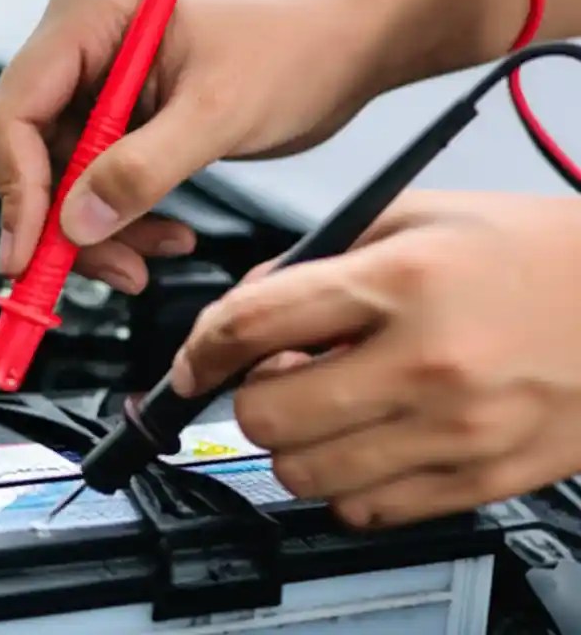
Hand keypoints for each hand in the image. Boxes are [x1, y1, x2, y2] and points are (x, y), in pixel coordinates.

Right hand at [0, 0, 391, 293]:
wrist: (342, 50)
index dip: (17, 190)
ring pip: (60, 185)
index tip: (31, 253)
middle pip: (30, 157)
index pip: (15, 113)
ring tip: (148, 262)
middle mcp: (79, 49)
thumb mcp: (218, 113)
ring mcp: (95, 88)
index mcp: (86, 18)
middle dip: (64, 223)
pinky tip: (163, 238)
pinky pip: (93, 190)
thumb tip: (77, 222)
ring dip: (98, 235)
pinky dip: (122, 225)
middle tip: (107, 271)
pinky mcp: (117, 123)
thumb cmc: (294, 47)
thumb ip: (143, 169)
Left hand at [170, 191, 580, 527]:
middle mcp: (426, 362)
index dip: (199, 349)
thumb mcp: (417, 215)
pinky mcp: (483, 480)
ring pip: (303, 474)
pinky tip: (367, 444)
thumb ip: (317, 255)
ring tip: (323, 410)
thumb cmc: (534, 253)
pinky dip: (344, 484)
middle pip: (264, 414)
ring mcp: (456, 431)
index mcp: (401, 282)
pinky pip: (366, 510)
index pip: (251, 325)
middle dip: (246, 399)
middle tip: (268, 381)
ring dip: (291, 446)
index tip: (193, 363)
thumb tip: (245, 305)